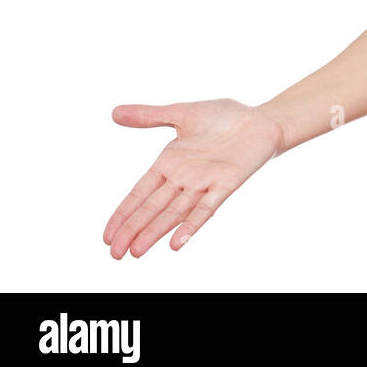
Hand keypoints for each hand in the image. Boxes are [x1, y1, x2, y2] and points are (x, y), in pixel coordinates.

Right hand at [104, 98, 283, 257]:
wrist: (261, 119)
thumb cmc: (224, 117)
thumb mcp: (182, 113)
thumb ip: (150, 116)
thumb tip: (115, 113)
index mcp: (169, 163)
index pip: (140, 193)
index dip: (123, 214)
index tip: (106, 237)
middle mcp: (184, 178)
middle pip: (153, 208)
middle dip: (133, 229)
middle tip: (115, 254)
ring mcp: (204, 183)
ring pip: (174, 212)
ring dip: (155, 231)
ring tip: (136, 251)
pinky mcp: (226, 183)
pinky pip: (206, 207)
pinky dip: (192, 225)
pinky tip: (177, 243)